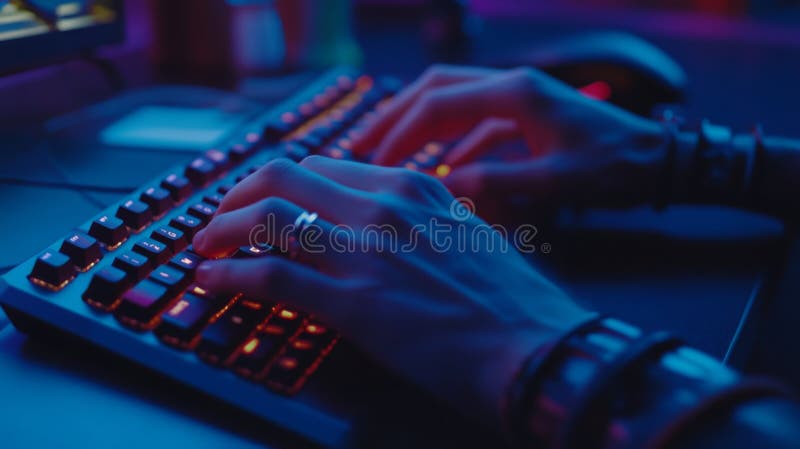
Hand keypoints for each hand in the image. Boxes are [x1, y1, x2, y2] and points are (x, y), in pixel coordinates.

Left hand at [192, 157, 591, 429]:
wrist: (541, 350)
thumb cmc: (514, 303)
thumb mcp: (470, 237)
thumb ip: (426, 220)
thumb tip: (390, 228)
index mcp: (414, 188)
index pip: (324, 167)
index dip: (282, 182)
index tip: (263, 200)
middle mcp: (384, 208)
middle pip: (283, 174)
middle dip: (239, 193)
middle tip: (222, 217)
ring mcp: (365, 252)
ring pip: (266, 215)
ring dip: (222, 229)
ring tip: (206, 246)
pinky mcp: (351, 302)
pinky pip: (267, 274)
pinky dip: (228, 274)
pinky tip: (213, 281)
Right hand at [352, 64, 668, 221]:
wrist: (659, 162)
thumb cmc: (615, 171)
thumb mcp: (555, 182)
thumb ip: (496, 182)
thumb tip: (443, 185)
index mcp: (516, 93)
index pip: (438, 104)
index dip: (401, 133)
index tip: (375, 163)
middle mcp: (513, 85)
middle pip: (436, 87)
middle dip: (396, 115)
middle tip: (362, 144)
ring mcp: (520, 96)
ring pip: (454, 99)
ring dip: (420, 124)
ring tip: (390, 152)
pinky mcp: (528, 114)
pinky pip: (477, 121)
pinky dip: (454, 141)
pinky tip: (444, 168)